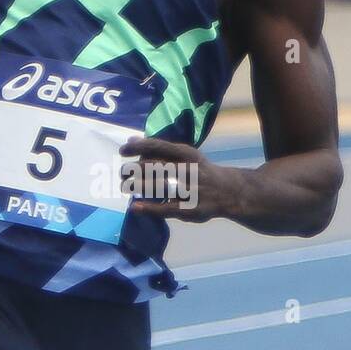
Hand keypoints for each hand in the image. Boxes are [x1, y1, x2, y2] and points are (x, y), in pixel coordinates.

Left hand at [119, 136, 243, 223]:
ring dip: (138, 186)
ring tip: (125, 186)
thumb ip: (160, 150)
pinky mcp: (190, 208)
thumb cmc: (200, 170)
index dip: (138, 148)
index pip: (158, 147)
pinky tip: (135, 207)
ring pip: (158, 186)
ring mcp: (190, 190)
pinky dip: (149, 208)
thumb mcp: (185, 155)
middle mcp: (189, 170)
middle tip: (121, 174)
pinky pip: (166, 208)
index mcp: (187, 154)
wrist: (229, 191)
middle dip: (134, 170)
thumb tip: (132, 141)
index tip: (122, 151)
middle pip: (155, 166)